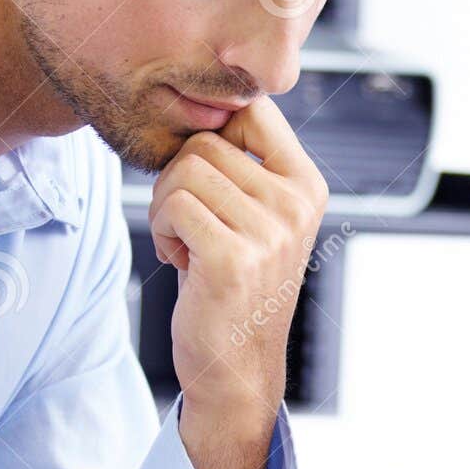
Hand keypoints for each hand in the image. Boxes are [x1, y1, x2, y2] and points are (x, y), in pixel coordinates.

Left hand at [149, 97, 327, 468]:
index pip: (253, 109)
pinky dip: (162, 231)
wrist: (236, 367)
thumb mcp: (258, 218)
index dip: (213, 131)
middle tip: (191, 226)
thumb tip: (203, 101)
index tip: (206, 175)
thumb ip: (245, 165)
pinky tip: (181, 261)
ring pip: (184, 169)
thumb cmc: (235, 287)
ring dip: (166, 207)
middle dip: (179, 179)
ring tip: (187, 244)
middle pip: (206, 141)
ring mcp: (269, 233)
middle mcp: (296, 205)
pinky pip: (173, 205)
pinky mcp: (233, 259)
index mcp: (307, 186)